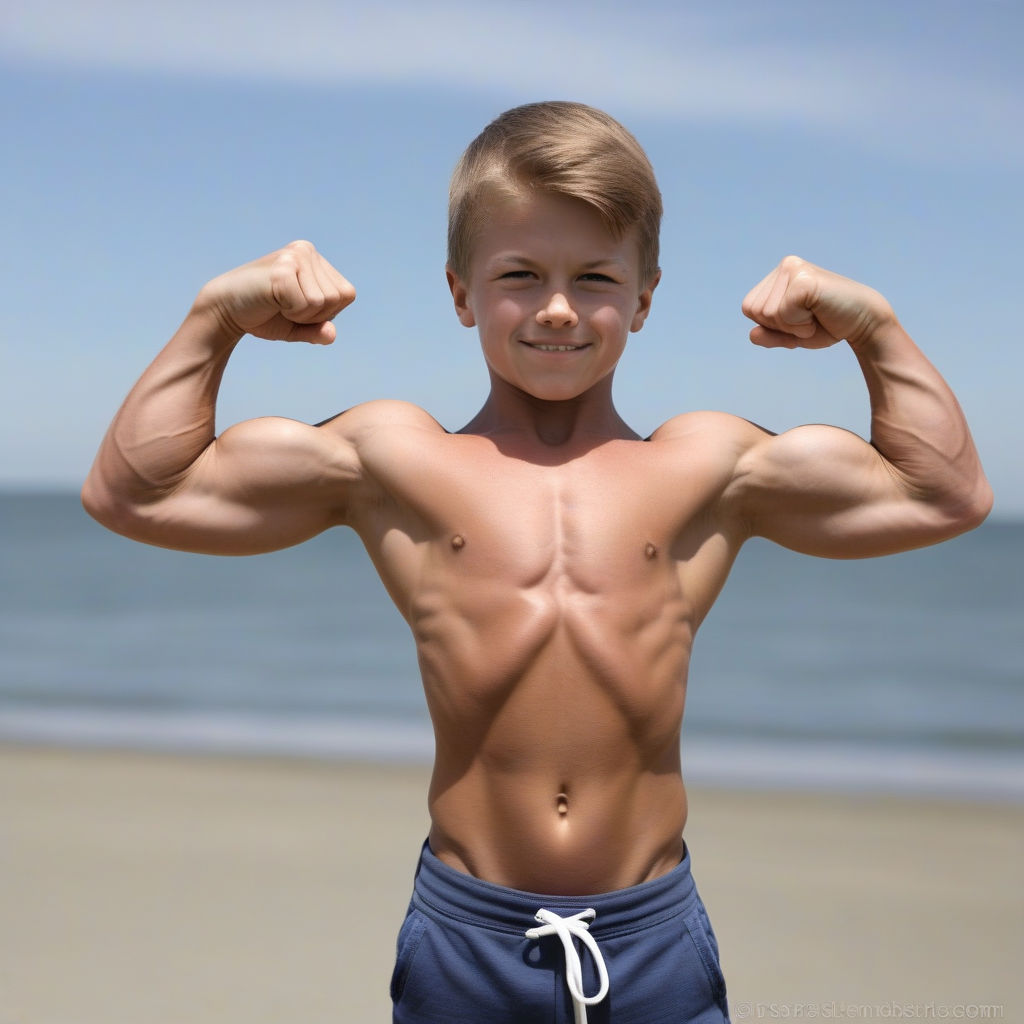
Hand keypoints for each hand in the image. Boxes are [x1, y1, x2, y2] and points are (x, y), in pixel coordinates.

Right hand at [195, 240, 355, 344]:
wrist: (225, 310)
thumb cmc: (263, 315)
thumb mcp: (298, 326)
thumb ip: (318, 330)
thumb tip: (332, 335)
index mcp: (315, 259)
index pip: (346, 294)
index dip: (327, 312)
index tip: (299, 308)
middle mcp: (306, 251)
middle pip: (338, 298)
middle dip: (315, 315)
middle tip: (286, 308)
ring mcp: (295, 256)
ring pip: (323, 301)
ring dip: (302, 314)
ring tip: (279, 303)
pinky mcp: (282, 269)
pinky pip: (306, 304)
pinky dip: (292, 313)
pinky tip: (272, 302)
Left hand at [741, 255, 895, 349]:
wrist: (863, 322)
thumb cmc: (828, 325)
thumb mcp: (792, 335)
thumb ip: (770, 335)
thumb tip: (752, 335)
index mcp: (777, 276)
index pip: (750, 309)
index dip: (772, 324)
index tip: (799, 319)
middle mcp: (784, 266)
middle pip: (755, 311)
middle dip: (781, 325)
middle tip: (809, 317)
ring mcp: (794, 268)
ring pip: (768, 313)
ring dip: (793, 325)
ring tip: (815, 314)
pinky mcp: (804, 279)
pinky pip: (783, 313)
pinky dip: (800, 324)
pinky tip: (819, 313)